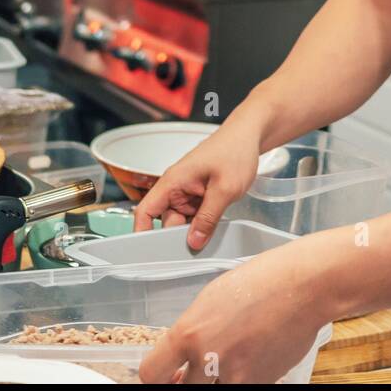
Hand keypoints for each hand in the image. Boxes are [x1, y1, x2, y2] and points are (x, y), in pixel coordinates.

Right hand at [132, 118, 263, 249]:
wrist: (249, 136)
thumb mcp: (224, 188)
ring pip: (183, 222)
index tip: (148, 254)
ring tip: (212, 235)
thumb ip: (208, 218)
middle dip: (178, 237)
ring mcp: (188, 192)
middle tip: (196, 251)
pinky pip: (195, 216)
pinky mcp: (200, 195)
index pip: (145, 211)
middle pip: (166, 222)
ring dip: (194, 230)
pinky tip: (215, 227)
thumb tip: (193, 242)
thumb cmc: (235, 151)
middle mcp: (176, 188)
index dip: (141, 233)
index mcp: (173, 182)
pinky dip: (203, 224)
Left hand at [138, 244, 325, 383]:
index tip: (163, 377)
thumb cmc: (260, 282)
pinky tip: (249, 362)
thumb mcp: (211, 299)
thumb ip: (193, 330)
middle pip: (181, 390)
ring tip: (225, 364)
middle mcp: (207, 357)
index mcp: (189, 331)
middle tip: (194, 374)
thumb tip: (183, 356)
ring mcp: (235, 374)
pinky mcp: (260, 382)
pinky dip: (240, 381)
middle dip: (186, 382)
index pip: (152, 373)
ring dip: (213, 383)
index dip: (155, 379)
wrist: (303, 287)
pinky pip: (240, 389)